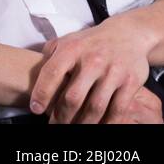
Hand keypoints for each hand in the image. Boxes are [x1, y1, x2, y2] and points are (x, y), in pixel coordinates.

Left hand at [29, 17, 158, 123]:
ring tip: (74, 129)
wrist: (127, 34)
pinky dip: (107, 123)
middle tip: (55, 125)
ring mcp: (113, 72)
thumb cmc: (89, 42)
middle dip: (62, 116)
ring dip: (83, 123)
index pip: (52, 73)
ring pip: (95, 107)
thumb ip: (49, 57)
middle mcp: (92, 60)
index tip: (35, 109)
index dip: (41, 93)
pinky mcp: (130, 82)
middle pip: (73, 97)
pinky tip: (98, 128)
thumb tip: (32, 78)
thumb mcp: (66, 41)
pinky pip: (117, 109)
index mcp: (71, 49)